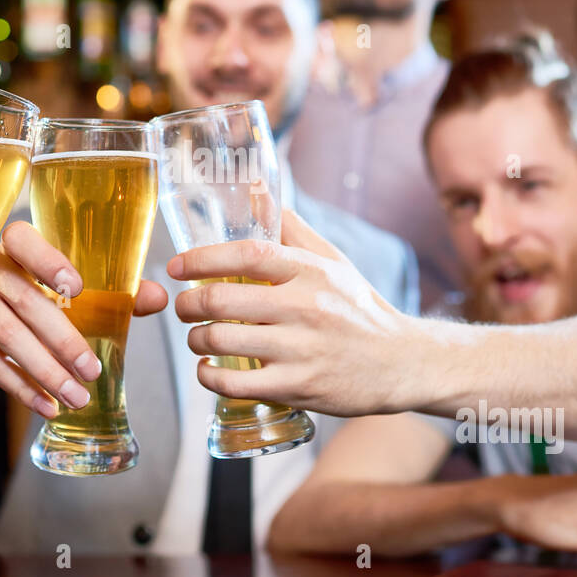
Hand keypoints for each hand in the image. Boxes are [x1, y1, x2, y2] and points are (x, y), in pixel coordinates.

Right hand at [0, 220, 166, 417]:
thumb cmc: (32, 288)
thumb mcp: (64, 284)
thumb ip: (113, 291)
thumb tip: (161, 297)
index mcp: (13, 246)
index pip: (24, 242)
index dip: (48, 262)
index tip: (76, 287)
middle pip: (26, 303)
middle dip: (62, 340)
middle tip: (93, 371)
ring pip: (9, 339)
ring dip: (46, 372)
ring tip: (78, 397)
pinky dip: (21, 389)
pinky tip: (48, 406)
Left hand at [168, 209, 420, 415]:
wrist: (401, 362)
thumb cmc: (359, 308)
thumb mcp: (332, 261)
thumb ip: (290, 228)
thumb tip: (256, 190)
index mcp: (310, 271)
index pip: (245, 254)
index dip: (200, 258)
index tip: (176, 266)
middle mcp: (305, 307)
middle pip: (221, 300)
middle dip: (187, 304)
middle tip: (183, 307)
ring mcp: (300, 350)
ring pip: (220, 341)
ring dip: (195, 340)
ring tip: (197, 337)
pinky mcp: (297, 387)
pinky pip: (234, 383)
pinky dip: (208, 377)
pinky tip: (207, 370)